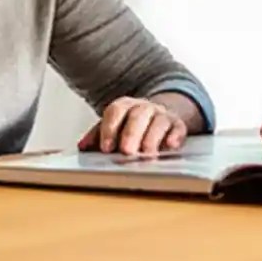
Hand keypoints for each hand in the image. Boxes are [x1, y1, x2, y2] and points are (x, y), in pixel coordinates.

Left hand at [78, 93, 197, 154]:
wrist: (157, 116)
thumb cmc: (131, 126)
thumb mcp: (113, 128)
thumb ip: (97, 135)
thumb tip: (82, 146)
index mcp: (125, 106)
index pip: (116, 111)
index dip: (110, 128)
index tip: (106, 148)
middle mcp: (144, 108)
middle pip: (138, 115)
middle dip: (131, 133)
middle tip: (127, 151)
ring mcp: (162, 115)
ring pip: (159, 120)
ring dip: (152, 137)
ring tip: (147, 153)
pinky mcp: (178, 125)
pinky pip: (179, 128)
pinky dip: (175, 136)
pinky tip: (170, 145)